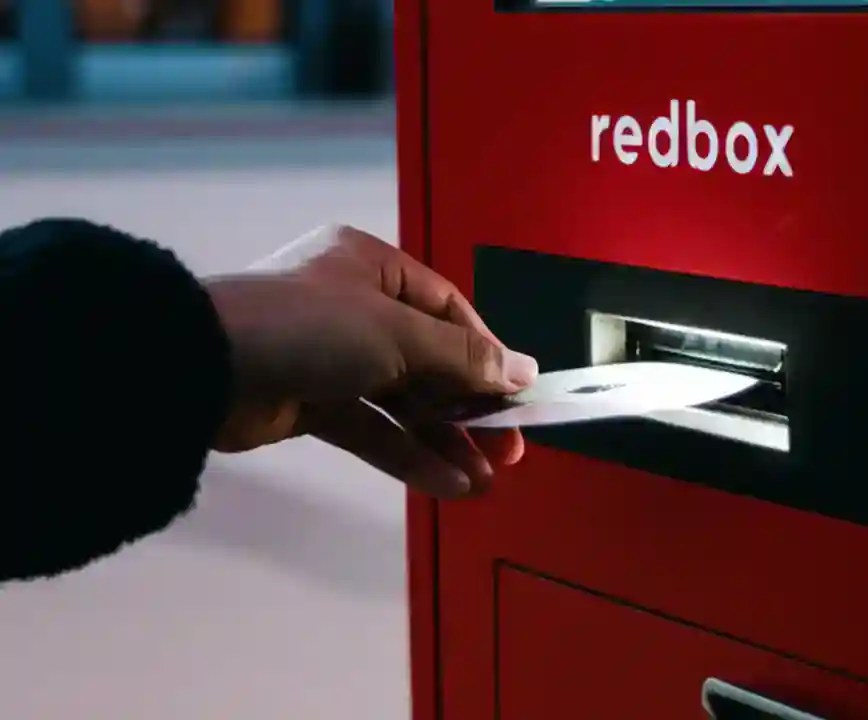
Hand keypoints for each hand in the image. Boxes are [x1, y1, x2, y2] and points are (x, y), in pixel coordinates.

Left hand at [204, 224, 537, 497]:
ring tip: (485, 480)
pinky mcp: (309, 403)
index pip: (447, 310)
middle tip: (510, 447)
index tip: (519, 395)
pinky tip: (448, 484)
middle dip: (470, 408)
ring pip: (401, 402)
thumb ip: (463, 358)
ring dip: (444, 441)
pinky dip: (407, 455)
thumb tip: (525, 371)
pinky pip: (371, 428)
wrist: (202, 368)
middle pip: (429, 360)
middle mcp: (353, 306)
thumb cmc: (308, 327)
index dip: (486, 354)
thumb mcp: (397, 333)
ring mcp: (330, 357)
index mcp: (372, 267)